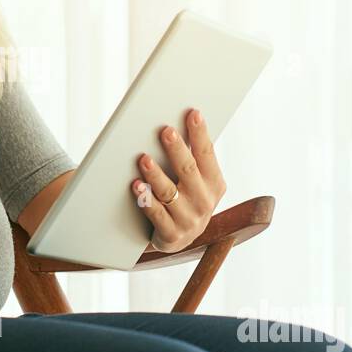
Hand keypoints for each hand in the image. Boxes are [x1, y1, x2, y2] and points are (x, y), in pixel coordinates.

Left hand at [131, 108, 226, 252]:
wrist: (180, 237)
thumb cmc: (186, 198)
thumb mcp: (198, 181)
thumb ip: (192, 158)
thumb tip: (179, 123)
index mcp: (215, 184)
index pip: (207, 154)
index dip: (200, 134)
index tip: (193, 113)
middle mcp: (204, 201)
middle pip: (188, 171)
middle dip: (177, 150)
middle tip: (165, 131)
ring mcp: (188, 220)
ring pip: (169, 192)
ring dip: (156, 175)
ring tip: (144, 159)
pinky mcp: (171, 234)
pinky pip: (156, 214)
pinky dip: (145, 199)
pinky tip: (136, 185)